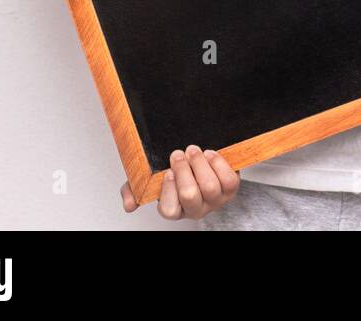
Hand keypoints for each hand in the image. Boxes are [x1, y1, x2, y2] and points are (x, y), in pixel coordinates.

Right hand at [119, 145, 238, 219]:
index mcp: (175, 209)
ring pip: (209, 186)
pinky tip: (209, 154)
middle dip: (183, 171)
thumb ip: (134, 189)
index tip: (167, 171)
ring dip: (199, 164)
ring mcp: (215, 201)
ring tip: (192, 150)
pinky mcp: (231, 189)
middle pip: (189, 194)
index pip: (169, 209)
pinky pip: (228, 179)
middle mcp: (196, 209)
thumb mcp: (152, 180)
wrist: (204, 163)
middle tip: (177, 154)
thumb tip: (129, 205)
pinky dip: (218, 163)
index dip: (168, 189)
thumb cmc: (177, 174)